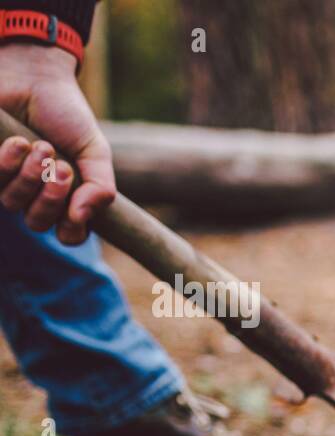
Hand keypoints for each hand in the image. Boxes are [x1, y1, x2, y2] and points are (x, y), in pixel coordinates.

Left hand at [0, 42, 114, 243]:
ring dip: (30, 176)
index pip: (68, 235)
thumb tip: (83, 216)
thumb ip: (101, 188)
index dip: (71, 230)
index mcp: (68, 196)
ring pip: (12, 203)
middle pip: (37, 222)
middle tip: (62, 169)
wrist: (33, 77)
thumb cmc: (67, 114)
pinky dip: (8, 162)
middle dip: (50, 198)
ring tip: (41, 147)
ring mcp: (9, 180)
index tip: (77, 211)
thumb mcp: (96, 151)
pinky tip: (18, 142)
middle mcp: (36, 193)